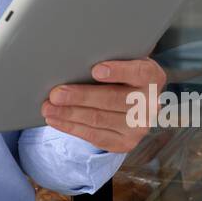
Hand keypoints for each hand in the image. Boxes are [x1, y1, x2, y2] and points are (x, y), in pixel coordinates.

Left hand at [39, 57, 167, 152]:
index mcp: (152, 77)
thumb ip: (109, 58)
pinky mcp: (125, 143)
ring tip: (48, 107)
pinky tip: (55, 119)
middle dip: (81, 97)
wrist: (134, 101)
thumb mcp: (123, 61)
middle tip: (56, 93)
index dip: (118, 72)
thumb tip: (75, 58)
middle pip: (113, 100)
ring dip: (70, 114)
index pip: (139, 73)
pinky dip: (71, 127)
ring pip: (100, 120)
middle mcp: (151, 104)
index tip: (95, 70)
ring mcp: (139, 127)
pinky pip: (94, 136)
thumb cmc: (120, 74)